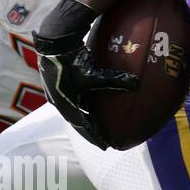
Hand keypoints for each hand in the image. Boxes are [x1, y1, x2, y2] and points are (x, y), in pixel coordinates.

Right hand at [33, 0, 137, 148]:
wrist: (54, 43)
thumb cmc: (71, 61)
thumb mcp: (93, 74)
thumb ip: (114, 79)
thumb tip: (136, 82)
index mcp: (65, 104)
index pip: (82, 126)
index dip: (94, 136)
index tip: (105, 146)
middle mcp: (59, 101)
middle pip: (77, 120)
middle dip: (89, 129)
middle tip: (102, 138)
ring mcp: (56, 91)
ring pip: (74, 108)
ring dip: (85, 116)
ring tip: (96, 123)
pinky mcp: (58, 82)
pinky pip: (72, 97)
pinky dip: (82, 103)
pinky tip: (91, 101)